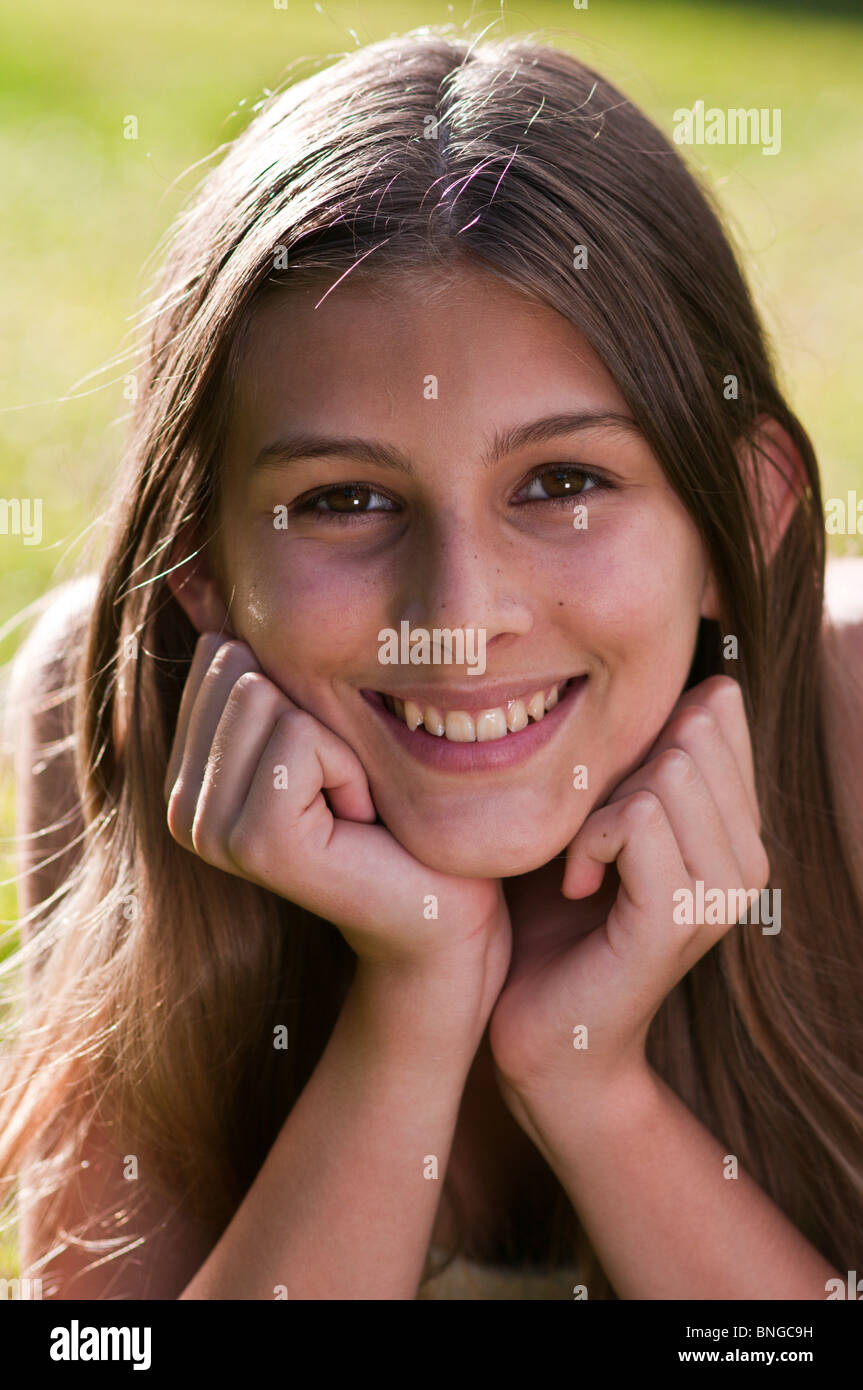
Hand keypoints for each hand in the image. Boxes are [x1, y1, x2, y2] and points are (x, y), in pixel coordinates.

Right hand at [164, 634, 510, 1012]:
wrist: (440, 910)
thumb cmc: (394, 814)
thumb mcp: (326, 723)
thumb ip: (265, 659)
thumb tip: (196, 571)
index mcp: (190, 771)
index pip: (223, 652)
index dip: (299, 689)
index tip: (327, 763)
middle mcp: (182, 801)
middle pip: (240, 666)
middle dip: (317, 712)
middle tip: (343, 785)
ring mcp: (208, 827)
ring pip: (266, 695)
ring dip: (336, 741)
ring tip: (351, 802)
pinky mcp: (254, 841)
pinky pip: (299, 738)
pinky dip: (349, 768)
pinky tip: (358, 821)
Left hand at [488, 676, 769, 1115]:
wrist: (546, 1036)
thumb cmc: (556, 921)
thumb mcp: (600, 820)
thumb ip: (634, 760)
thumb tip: (678, 680)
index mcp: (738, 830)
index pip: (718, 717)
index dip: (641, 734)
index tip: (601, 800)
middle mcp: (747, 860)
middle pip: (692, 737)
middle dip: (619, 769)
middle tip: (583, 835)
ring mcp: (721, 894)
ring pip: (669, 774)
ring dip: (598, 809)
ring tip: (579, 863)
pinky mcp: (678, 921)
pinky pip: (638, 821)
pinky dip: (588, 841)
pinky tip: (573, 884)